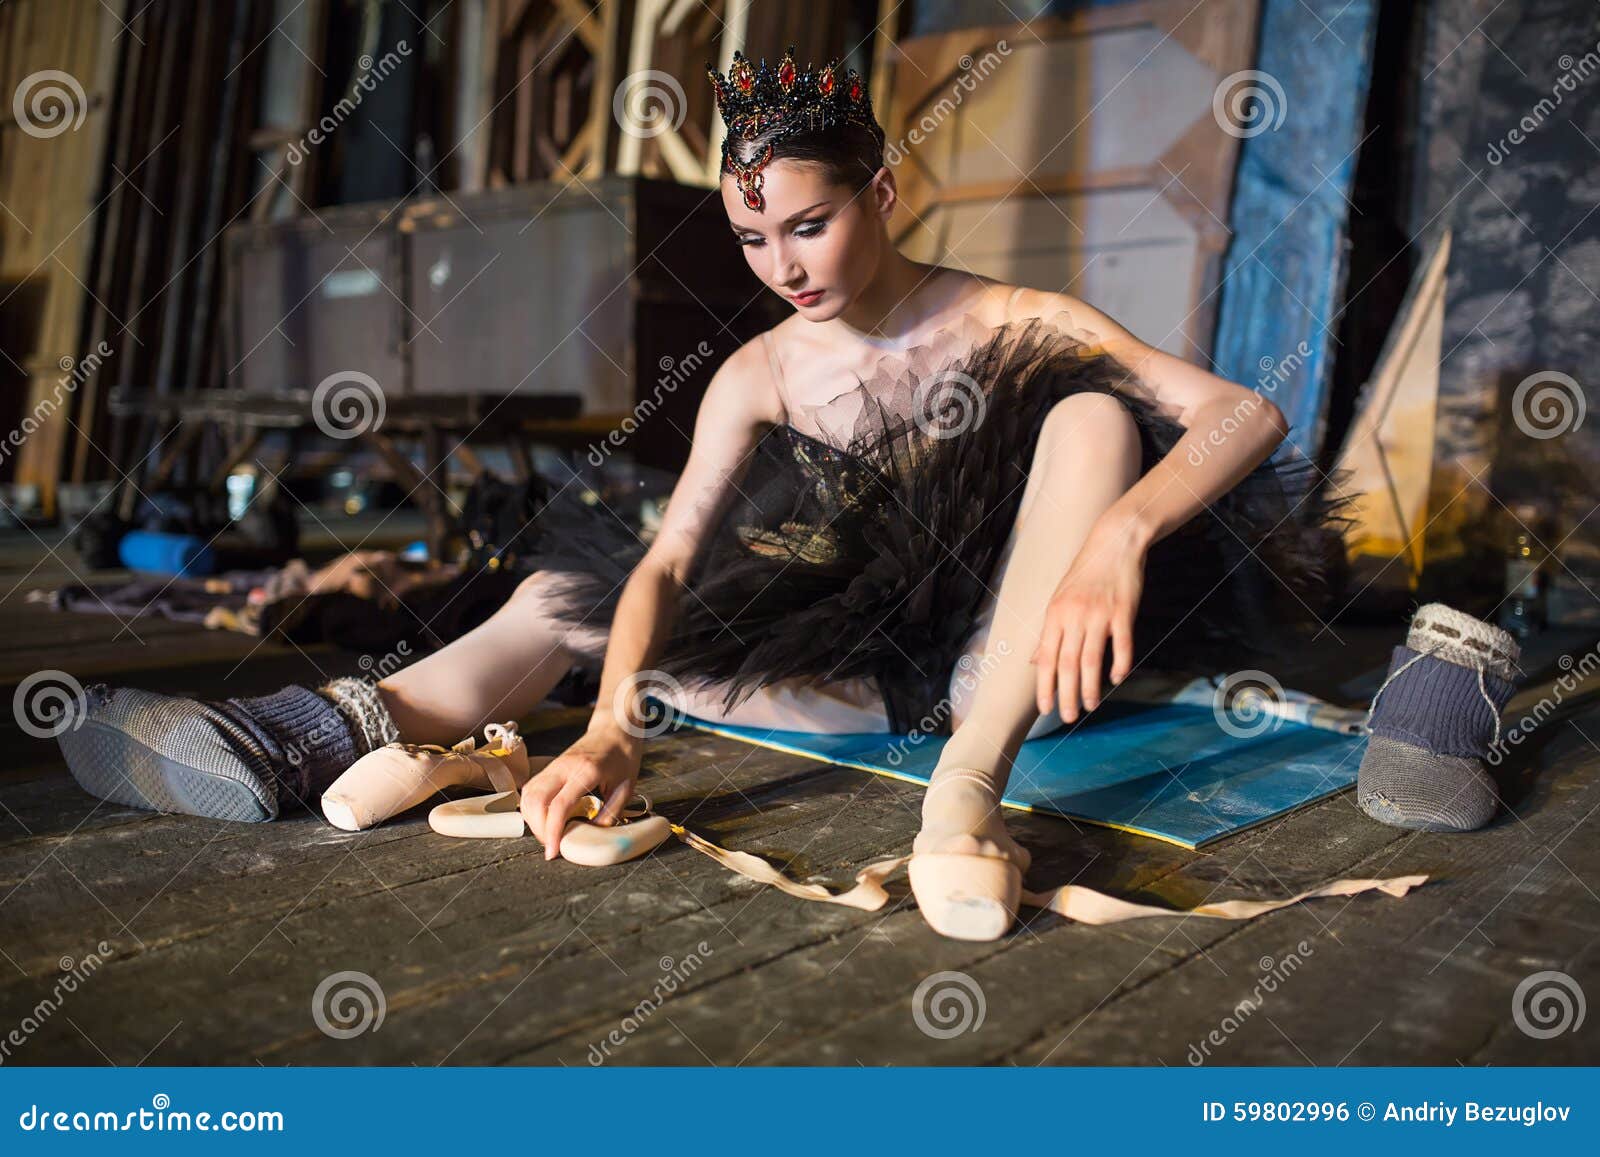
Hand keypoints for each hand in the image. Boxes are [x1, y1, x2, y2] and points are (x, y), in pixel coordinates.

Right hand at [519, 729, 640, 860]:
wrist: (614, 728)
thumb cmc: (623, 755)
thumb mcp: (626, 786)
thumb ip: (611, 811)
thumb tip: (594, 834)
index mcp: (585, 771)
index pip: (560, 806)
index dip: (553, 832)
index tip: (554, 852)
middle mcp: (563, 767)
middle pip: (536, 801)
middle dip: (539, 829)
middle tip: (552, 845)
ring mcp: (553, 766)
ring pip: (528, 796)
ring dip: (532, 820)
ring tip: (548, 835)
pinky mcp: (549, 768)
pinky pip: (530, 790)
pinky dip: (530, 808)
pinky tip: (543, 819)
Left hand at [1031, 521, 1146, 721]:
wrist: (1114, 542)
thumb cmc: (1085, 574)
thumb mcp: (1059, 600)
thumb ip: (1049, 632)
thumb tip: (1035, 661)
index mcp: (1055, 614)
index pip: (1046, 658)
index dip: (1045, 686)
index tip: (1045, 709)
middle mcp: (1074, 615)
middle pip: (1067, 664)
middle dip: (1065, 694)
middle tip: (1067, 717)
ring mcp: (1099, 614)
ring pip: (1092, 659)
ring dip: (1090, 687)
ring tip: (1089, 706)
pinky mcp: (1124, 611)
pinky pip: (1122, 645)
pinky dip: (1120, 664)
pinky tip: (1116, 679)